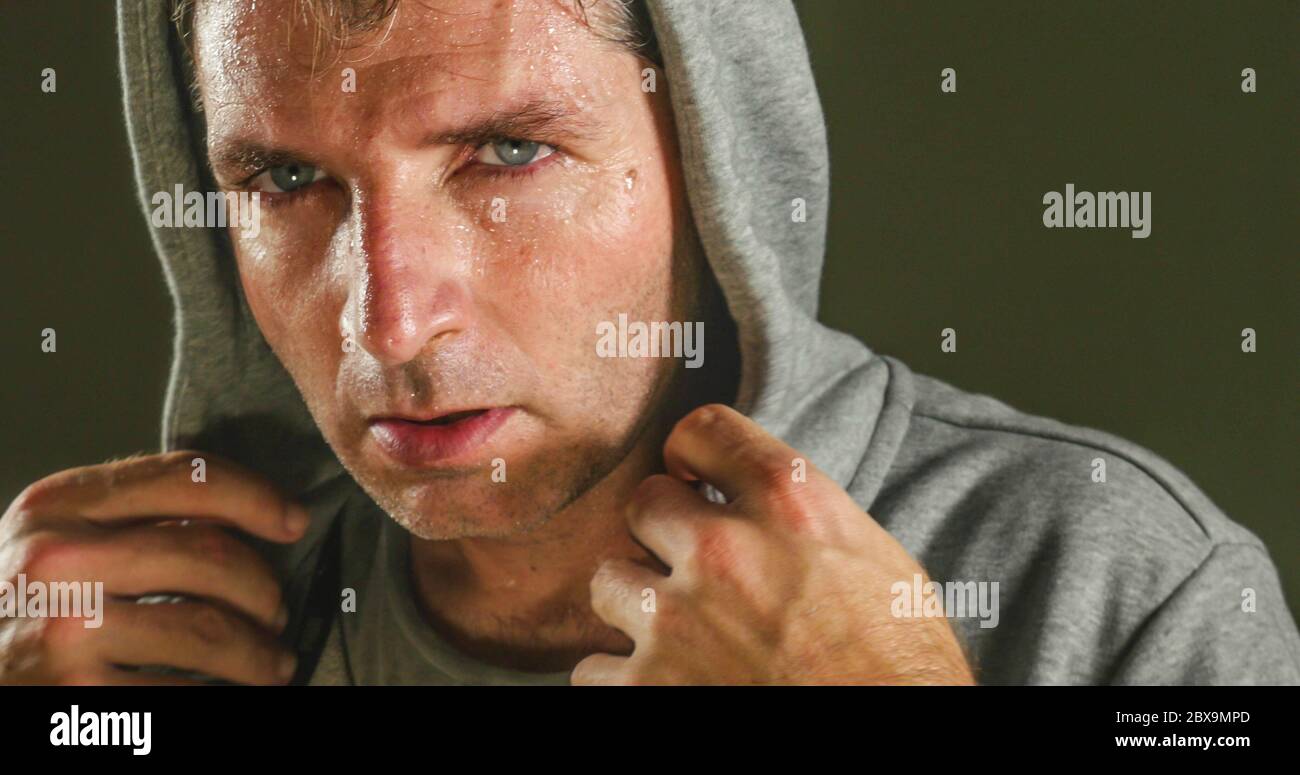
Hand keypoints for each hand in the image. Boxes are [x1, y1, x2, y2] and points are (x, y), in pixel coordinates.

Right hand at [0, 451, 307, 684]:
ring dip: (259, 652)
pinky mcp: (76, 701)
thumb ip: (127, 520)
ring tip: (272, 663)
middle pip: (209, 555)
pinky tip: (236, 697)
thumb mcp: (55, 546)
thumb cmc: (28, 615)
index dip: (256, 496)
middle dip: (264, 588)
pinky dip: (227, 696)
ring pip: (209, 628)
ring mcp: (62, 631)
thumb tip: (251, 514)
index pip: (184, 476)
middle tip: (276, 614)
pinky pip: (189, 694)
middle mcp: (55, 560)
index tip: (294, 521)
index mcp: (56, 506)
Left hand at [574, 404, 974, 684]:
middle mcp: (724, 548)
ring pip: (607, 579)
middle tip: (692, 570)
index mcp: (789, 502)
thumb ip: (805, 516)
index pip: (702, 428)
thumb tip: (757, 498)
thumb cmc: (903, 667)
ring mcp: (678, 619)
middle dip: (663, 533)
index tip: (693, 481)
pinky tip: (662, 686)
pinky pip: (592, 668)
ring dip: (636, 606)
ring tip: (676, 635)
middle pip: (643, 501)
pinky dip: (622, 681)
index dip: (691, 455)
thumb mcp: (879, 560)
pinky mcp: (646, 689)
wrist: (897, 746)